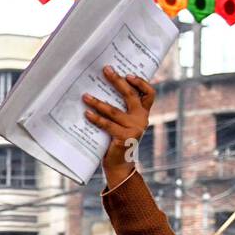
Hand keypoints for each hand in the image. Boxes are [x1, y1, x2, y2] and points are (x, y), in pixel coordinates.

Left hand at [83, 67, 155, 188]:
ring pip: (114, 111)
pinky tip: (86, 113)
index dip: (141, 82)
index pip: (149, 94)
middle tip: (106, 70)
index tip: (128, 74)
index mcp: (143, 113)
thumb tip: (101, 89)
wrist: (119, 164)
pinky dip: (96, 118)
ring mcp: (134, 129)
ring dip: (98, 102)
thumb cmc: (117, 140)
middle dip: (117, 81)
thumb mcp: (122, 123)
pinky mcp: (124, 138)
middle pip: (130, 96)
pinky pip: (107, 125)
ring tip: (85, 96)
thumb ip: (120, 110)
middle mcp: (141, 119)